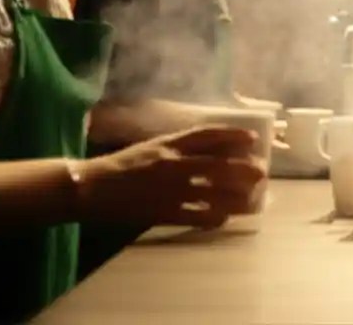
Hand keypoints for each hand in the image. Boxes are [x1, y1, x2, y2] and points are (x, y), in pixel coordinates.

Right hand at [72, 126, 265, 229]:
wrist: (91, 187)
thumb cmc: (123, 165)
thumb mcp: (152, 147)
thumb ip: (179, 147)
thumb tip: (214, 149)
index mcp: (169, 144)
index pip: (208, 135)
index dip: (233, 135)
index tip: (252, 139)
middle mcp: (173, 164)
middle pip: (219, 166)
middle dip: (245, 170)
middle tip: (261, 173)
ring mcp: (170, 190)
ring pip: (214, 194)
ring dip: (237, 197)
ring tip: (252, 199)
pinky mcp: (164, 212)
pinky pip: (198, 216)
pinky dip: (215, 217)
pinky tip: (224, 218)